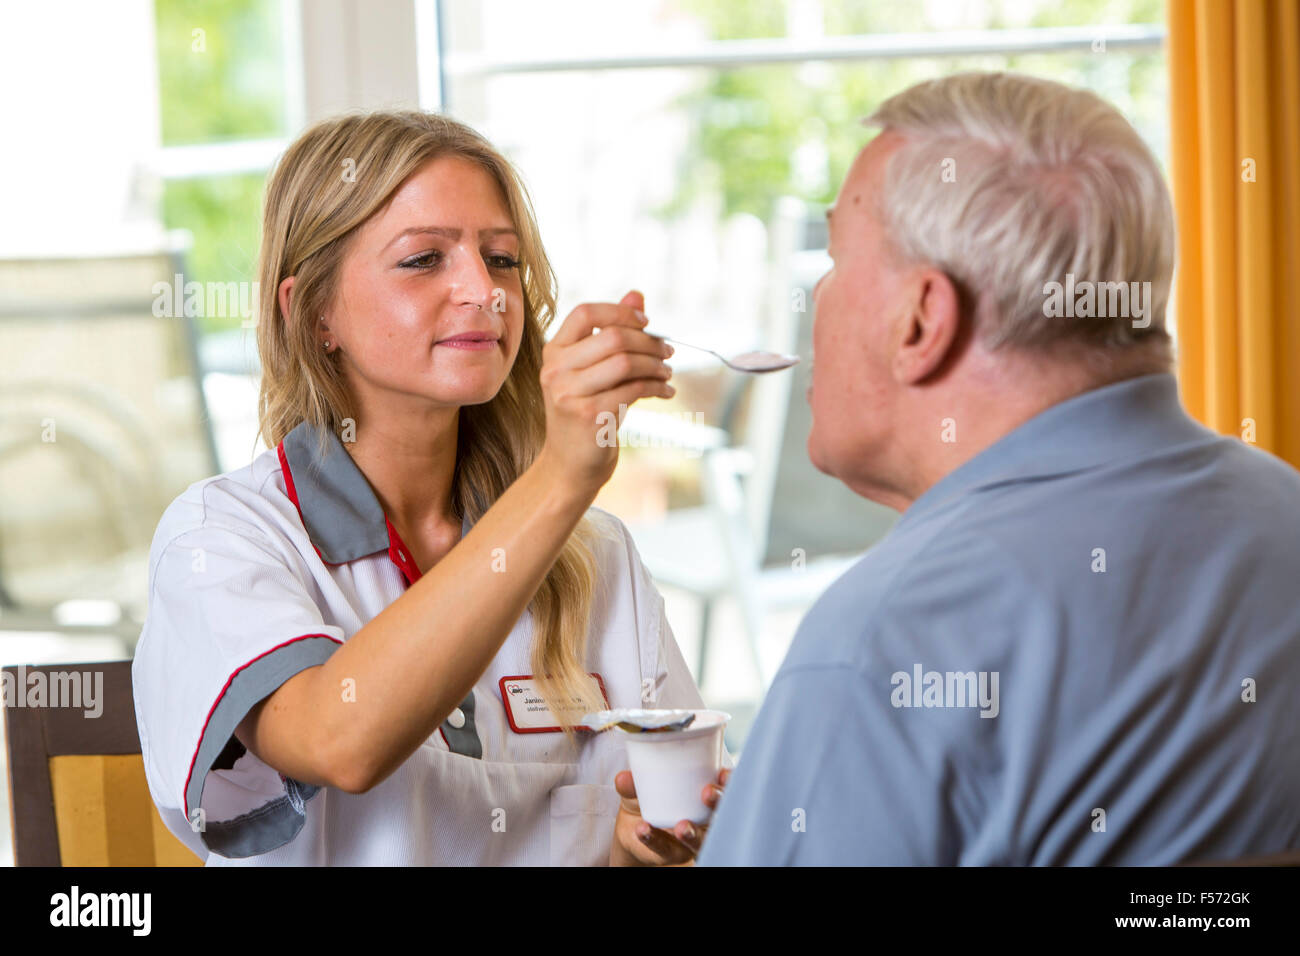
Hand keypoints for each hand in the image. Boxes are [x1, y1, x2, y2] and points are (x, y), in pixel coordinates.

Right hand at [535, 290, 674, 494]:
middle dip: (649, 342)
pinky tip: (665, 391)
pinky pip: (634, 390)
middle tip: (668, 352)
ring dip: (656, 365)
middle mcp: (556, 370)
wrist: (570, 464)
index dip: (621, 311)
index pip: (585, 313)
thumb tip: (638, 294)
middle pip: (613, 337)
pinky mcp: (590, 416)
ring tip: (667, 372)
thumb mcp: (592, 371)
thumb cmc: (586, 411)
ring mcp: (569, 394)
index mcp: (554, 352)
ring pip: (626, 362)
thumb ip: (612, 332)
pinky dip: (657, 387)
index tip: (647, 323)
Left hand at [609, 767, 729, 865]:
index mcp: (704, 795)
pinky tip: (644, 830)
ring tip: (681, 826)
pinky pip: (666, 849)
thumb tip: (623, 778)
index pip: (725, 787)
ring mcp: (691, 839)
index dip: (728, 781)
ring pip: (700, 840)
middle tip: (707, 792)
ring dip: (693, 832)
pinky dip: (655, 839)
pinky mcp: (672, 853)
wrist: (633, 828)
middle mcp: (704, 819)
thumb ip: (634, 783)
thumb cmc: (649, 798)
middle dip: (718, 803)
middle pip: (720, 814)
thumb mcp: (642, 786)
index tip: (722, 773)